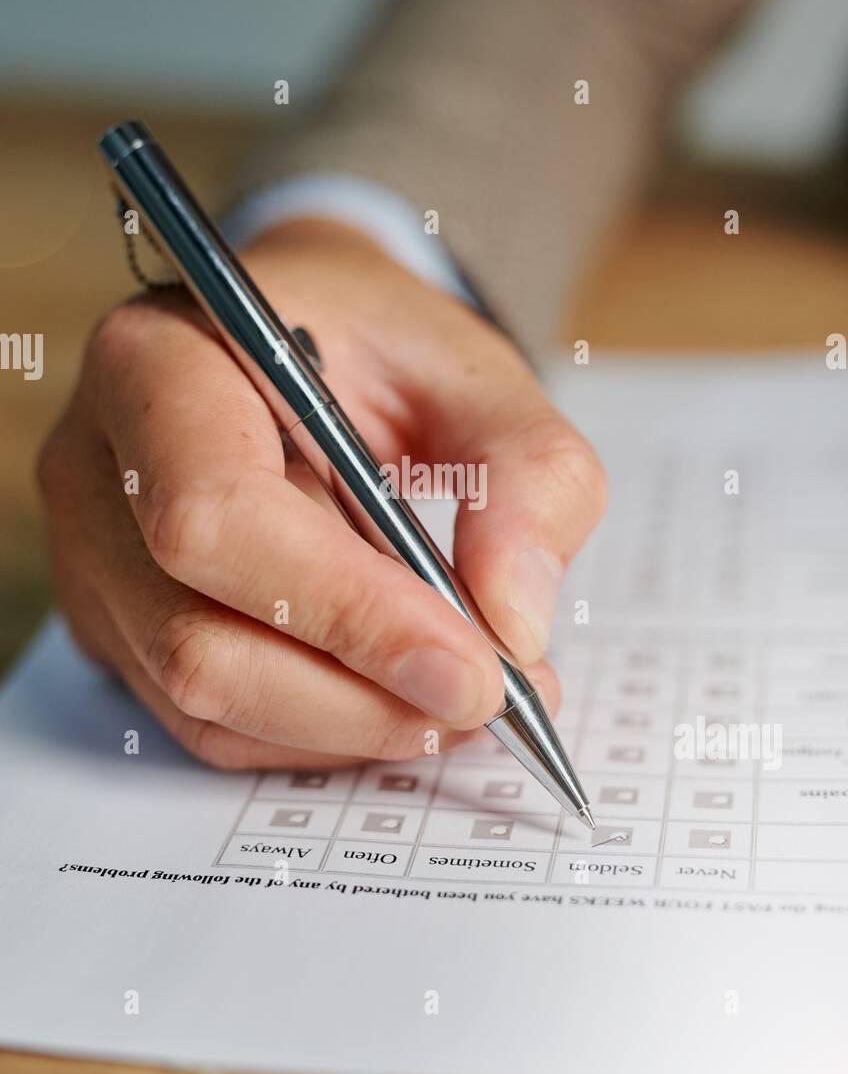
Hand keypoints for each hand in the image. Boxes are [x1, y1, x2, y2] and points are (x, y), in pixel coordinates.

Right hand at [38, 217, 605, 770]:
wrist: (296, 341)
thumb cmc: (372, 342)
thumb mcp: (473, 368)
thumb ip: (527, 472)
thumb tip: (514, 622)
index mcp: (157, 366)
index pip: (215, 515)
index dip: (344, 610)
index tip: (470, 666)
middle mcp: (95, 472)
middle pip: (200, 640)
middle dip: (360, 695)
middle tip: (490, 700)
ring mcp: (94, 562)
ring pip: (207, 702)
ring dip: (353, 726)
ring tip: (463, 699)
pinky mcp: (124, 629)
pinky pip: (215, 724)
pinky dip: (323, 733)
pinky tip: (398, 697)